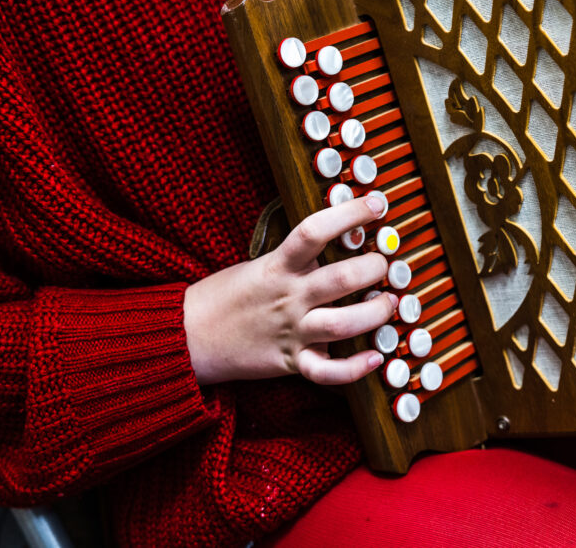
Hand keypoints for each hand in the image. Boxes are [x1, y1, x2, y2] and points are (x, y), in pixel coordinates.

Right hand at [183, 195, 395, 385]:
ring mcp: (291, 331)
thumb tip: (338, 236)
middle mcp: (289, 297)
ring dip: (375, 313)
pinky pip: (327, 372)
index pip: (315, 231)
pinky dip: (355, 369)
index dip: (349, 213)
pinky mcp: (291, 362)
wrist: (186, 336)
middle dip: (374, 268)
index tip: (377, 204)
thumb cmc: (225, 296)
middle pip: (341, 279)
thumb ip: (294, 257)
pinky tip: (375, 357)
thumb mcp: (257, 264)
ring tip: (388, 303)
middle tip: (385, 264)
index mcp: (278, 266)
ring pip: (343, 324)